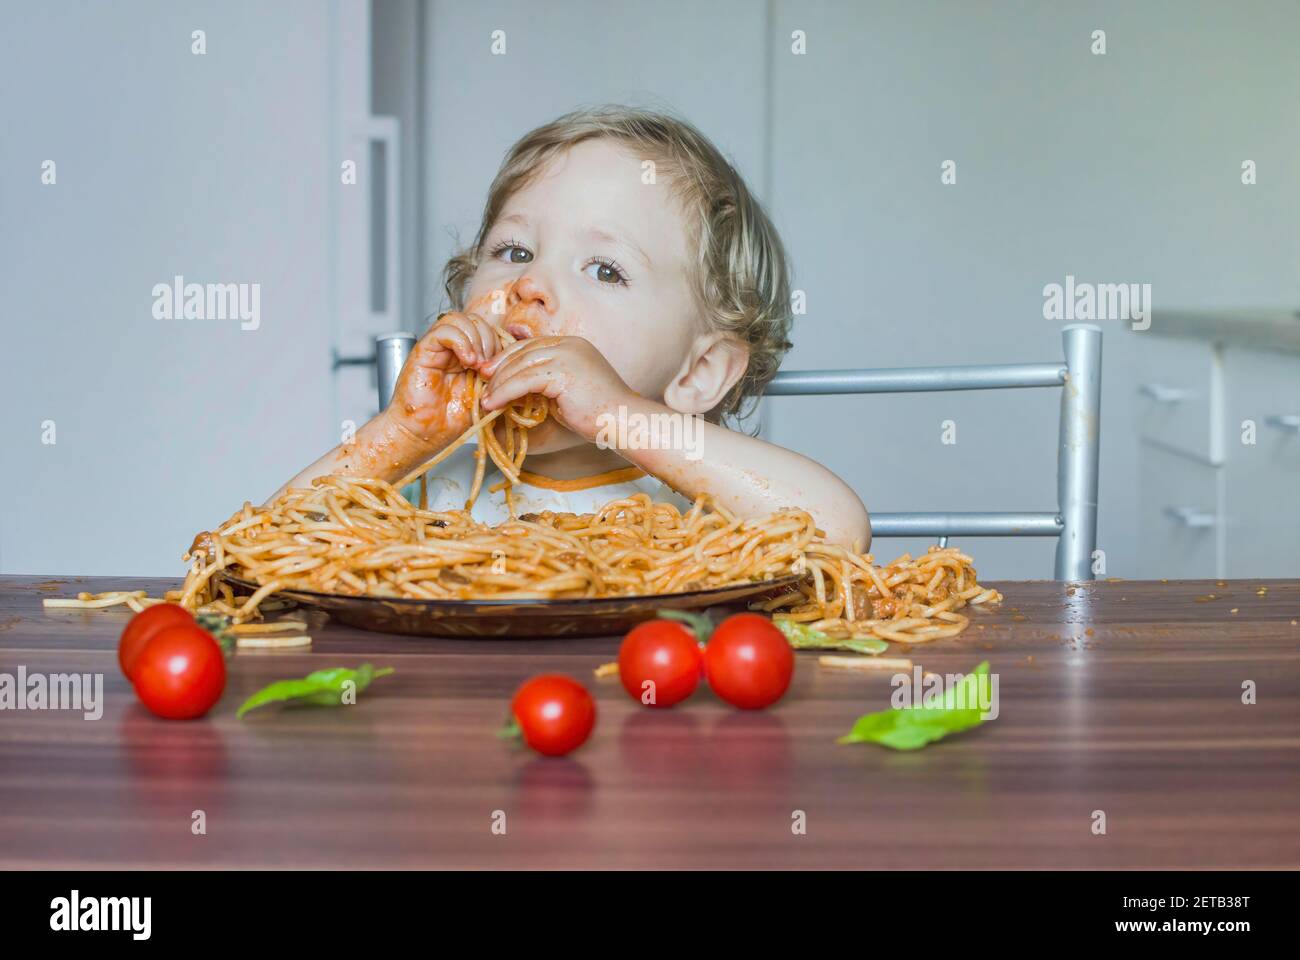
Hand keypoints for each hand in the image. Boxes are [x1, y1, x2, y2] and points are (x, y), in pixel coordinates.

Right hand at [385, 301, 510, 444]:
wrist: (423, 435)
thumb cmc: (450, 421)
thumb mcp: (487, 398)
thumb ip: (500, 381)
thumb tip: (522, 371)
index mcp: (468, 357)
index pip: (489, 331)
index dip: (500, 345)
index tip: (502, 369)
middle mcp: (453, 349)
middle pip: (477, 321)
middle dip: (490, 341)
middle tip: (489, 368)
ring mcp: (438, 348)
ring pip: (461, 320)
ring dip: (476, 339)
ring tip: (477, 365)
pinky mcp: (423, 351)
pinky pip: (443, 330)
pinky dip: (460, 341)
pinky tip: (466, 361)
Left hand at [479, 336, 634, 441]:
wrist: (623, 421)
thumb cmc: (600, 415)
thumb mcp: (567, 394)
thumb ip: (544, 387)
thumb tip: (516, 395)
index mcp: (573, 345)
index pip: (531, 345)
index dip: (508, 358)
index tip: (491, 374)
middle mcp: (569, 345)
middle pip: (523, 351)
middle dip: (498, 368)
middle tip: (482, 385)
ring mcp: (567, 355)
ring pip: (520, 365)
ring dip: (498, 384)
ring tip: (485, 401)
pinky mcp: (562, 371)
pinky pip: (523, 381)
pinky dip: (504, 393)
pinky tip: (494, 404)